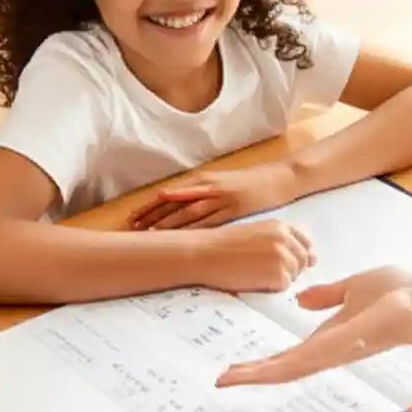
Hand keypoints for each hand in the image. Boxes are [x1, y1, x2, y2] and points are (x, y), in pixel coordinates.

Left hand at [128, 162, 300, 229]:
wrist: (279, 178)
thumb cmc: (251, 184)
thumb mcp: (222, 186)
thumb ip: (203, 194)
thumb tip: (183, 210)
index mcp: (203, 180)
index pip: (170, 194)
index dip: (150, 206)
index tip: (133, 217)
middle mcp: (207, 186)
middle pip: (173, 201)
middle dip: (151, 214)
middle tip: (132, 226)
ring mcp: (220, 196)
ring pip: (187, 210)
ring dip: (167, 221)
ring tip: (149, 232)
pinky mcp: (233, 207)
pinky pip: (209, 219)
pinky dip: (192, 226)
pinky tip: (180, 233)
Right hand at [193, 219, 315, 292]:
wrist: (203, 253)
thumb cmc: (221, 245)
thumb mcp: (254, 233)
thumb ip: (279, 241)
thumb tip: (310, 259)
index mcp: (280, 226)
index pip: (305, 241)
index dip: (301, 253)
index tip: (293, 261)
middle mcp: (285, 239)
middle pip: (303, 260)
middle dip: (290, 268)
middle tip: (265, 271)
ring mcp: (284, 256)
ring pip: (294, 274)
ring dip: (279, 278)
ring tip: (254, 274)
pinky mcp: (278, 275)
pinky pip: (283, 286)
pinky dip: (270, 287)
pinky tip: (252, 280)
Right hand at [216, 266, 411, 386]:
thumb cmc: (396, 291)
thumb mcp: (352, 288)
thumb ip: (327, 295)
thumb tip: (303, 299)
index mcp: (331, 337)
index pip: (293, 352)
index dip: (270, 358)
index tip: (244, 365)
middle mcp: (326, 352)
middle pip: (284, 366)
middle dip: (254, 372)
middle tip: (224, 379)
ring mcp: (327, 355)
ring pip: (283, 370)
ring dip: (253, 375)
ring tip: (224, 380)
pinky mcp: (328, 354)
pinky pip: (292, 366)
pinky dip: (266, 371)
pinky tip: (243, 376)